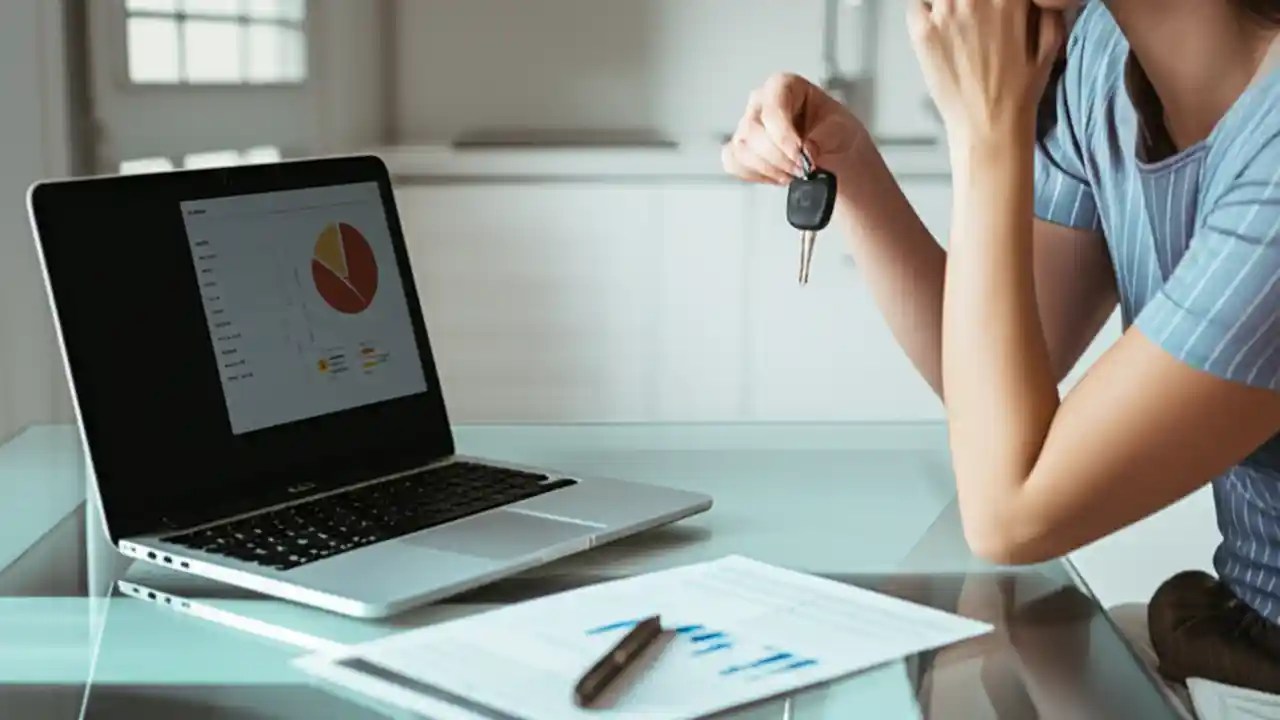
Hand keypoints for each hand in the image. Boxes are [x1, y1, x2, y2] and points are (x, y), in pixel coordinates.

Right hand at [721, 73, 868, 185]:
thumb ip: (824, 137)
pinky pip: (734, 164)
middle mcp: (760, 103)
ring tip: (794, 174)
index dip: (783, 135)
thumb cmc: (834, 132)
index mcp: (784, 86)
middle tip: (803, 170)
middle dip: (779, 158)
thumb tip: (806, 152)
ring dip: (770, 170)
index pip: (772, 107)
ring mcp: (746, 126)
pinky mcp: (739, 149)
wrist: (833, 152)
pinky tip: (777, 176)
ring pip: (742, 150)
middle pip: (753, 132)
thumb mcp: (840, 129)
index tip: (802, 156)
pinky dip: (756, 176)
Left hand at [907, 0, 1065, 144]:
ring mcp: (945, 13)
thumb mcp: (1052, 41)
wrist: (989, 125)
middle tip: (973, 12)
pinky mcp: (923, 32)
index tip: (992, 6)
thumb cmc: (1020, 89)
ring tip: (956, 18)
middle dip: (971, 1)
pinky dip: (924, 8)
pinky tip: (936, 23)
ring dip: (949, 2)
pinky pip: (916, 3)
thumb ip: (1046, 7)